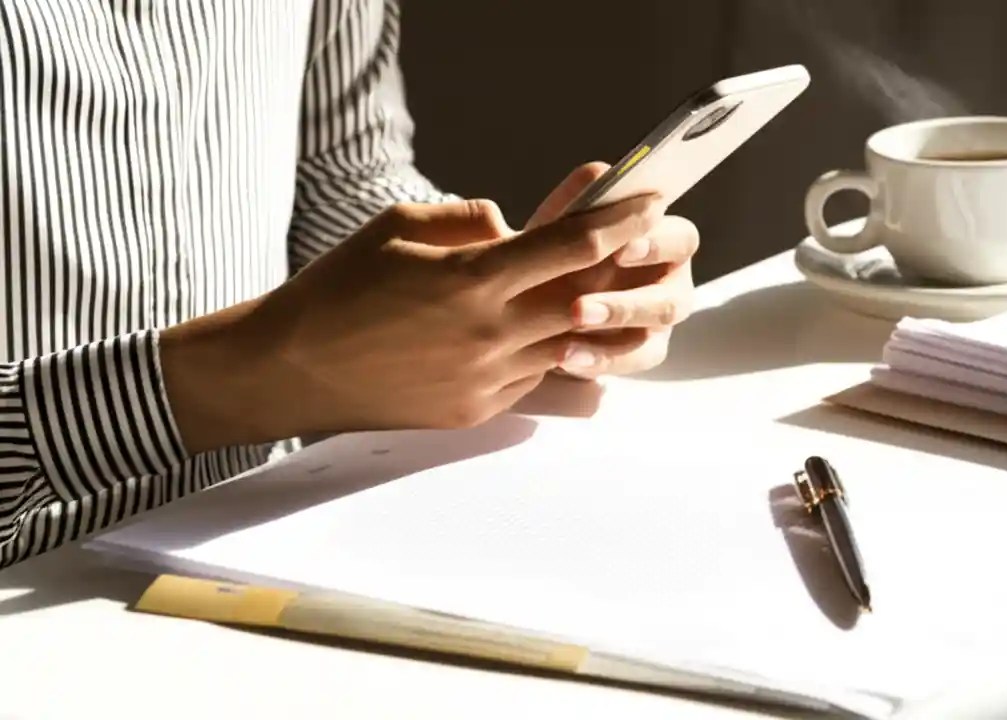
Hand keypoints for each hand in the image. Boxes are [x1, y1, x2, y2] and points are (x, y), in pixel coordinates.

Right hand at [160, 195, 661, 452]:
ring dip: (590, 319)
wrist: (291, 368)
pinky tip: (541, 336)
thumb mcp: (399, 225)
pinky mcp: (475, 412)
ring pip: (568, 346)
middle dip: (623, 271)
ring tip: (603, 293)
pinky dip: (545, 354)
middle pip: (586, 299)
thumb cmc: (339, 285)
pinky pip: (533, 379)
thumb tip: (516, 229)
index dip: (620, 221)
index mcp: (472, 278)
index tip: (652, 202)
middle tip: (648, 249)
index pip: (572, 246)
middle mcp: (489, 334)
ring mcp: (486, 380)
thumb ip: (470, 220)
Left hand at [524, 163, 698, 377]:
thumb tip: (598, 175)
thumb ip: (576, 203)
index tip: (622, 248)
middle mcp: (669, 281)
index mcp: (659, 240)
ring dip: (611, 332)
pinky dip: (600, 359)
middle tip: (578, 308)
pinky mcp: (642, 352)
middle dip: (628, 304)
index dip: (658, 243)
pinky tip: (563, 357)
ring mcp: (658, 322)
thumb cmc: (549, 254)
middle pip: (674, 298)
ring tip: (566, 331)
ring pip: (653, 335)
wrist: (522, 300)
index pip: (681, 238)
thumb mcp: (553, 226)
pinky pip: (632, 360)